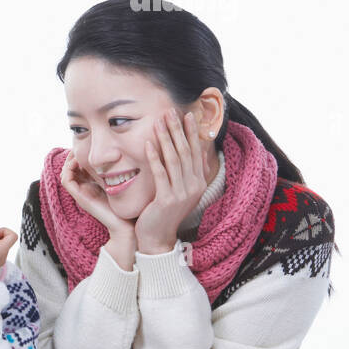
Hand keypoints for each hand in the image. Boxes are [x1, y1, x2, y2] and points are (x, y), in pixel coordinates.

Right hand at [60, 149, 135, 267]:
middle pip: (71, 167)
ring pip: (65, 172)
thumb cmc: (131, 207)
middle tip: (83, 142)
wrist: (127, 226)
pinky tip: (80, 161)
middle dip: (74, 153)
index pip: (81, 165)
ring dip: (70, 159)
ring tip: (79, 149)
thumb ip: (124, 172)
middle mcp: (85, 188)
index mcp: (94, 185)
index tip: (92, 142)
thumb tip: (131, 154)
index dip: (83, 153)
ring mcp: (81, 193)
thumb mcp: (126, 184)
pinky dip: (69, 168)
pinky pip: (66, 180)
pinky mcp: (79, 197)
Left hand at [135, 109, 208, 254]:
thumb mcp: (181, 190)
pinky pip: (160, 173)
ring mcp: (181, 193)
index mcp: (198, 182)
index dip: (191, 133)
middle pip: (185, 152)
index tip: (187, 115)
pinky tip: (148, 143)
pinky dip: (154, 157)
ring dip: (166, 139)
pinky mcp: (167, 199)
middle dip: (178, 130)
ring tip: (159, 121)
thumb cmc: (165, 212)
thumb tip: (200, 152)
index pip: (195, 152)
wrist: (158, 237)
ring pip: (173, 160)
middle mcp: (193, 186)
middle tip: (171, 111)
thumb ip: (190, 172)